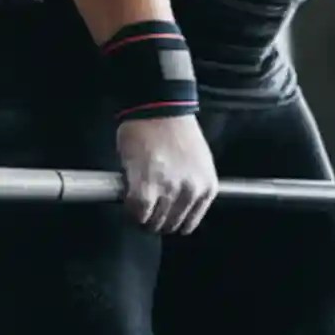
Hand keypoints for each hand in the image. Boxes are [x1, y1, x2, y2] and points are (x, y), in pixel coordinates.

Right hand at [117, 116, 217, 234]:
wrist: (160, 108)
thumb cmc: (176, 130)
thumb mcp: (198, 163)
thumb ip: (191, 186)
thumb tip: (176, 206)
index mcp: (207, 188)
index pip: (188, 224)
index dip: (172, 221)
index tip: (162, 214)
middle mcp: (191, 193)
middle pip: (169, 226)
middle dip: (156, 220)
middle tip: (145, 209)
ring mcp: (169, 192)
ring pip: (152, 223)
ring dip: (142, 217)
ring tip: (136, 203)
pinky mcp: (145, 188)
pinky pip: (137, 214)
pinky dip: (130, 211)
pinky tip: (127, 198)